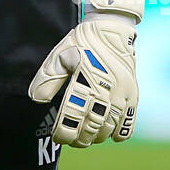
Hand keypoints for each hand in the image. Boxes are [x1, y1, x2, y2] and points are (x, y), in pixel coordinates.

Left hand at [28, 0, 146, 147]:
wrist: (112, 28)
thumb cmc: (83, 42)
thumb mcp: (60, 55)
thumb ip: (48, 78)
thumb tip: (36, 99)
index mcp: (84, 82)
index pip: (72, 116)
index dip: (64, 132)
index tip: (58, 137)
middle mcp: (105, 91)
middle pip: (91, 126)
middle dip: (80, 139)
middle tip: (72, 141)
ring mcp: (121, 94)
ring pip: (109, 127)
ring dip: (97, 137)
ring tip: (88, 138)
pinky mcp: (133, 93)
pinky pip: (129, 120)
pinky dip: (121, 132)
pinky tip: (112, 136)